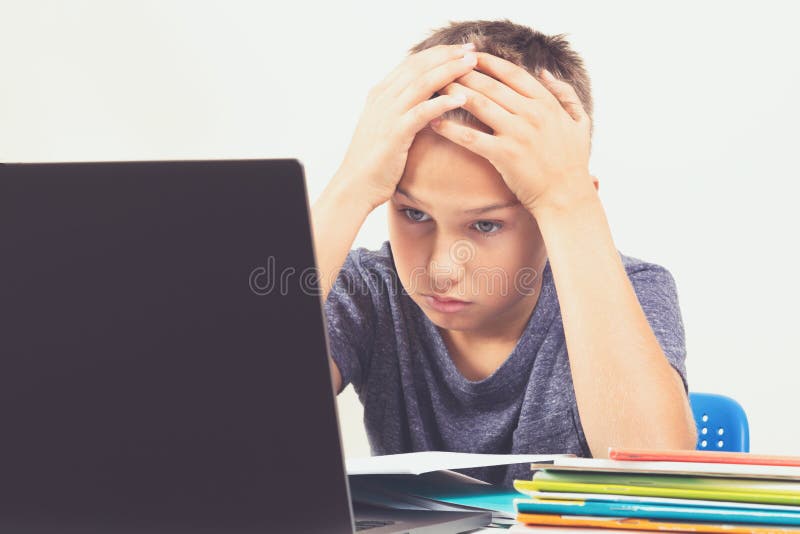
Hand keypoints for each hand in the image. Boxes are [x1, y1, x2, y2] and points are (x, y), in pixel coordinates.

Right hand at [337, 43, 478, 209]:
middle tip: (473, 49)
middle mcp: (383, 98)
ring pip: (423, 83)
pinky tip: (462, 97)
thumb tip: (425, 100)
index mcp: (381, 93)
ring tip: (472, 64)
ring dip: (450, 71)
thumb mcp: (385, 126)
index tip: (462, 49)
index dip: (439, 53)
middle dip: (448, 55)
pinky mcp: (395, 133)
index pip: (413, 63)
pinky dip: (442, 102)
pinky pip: (422, 112)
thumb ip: (401, 109)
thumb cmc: (375, 161)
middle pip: (420, 67)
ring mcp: (388, 114)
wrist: (355, 185)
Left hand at [429, 52, 594, 214]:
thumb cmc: (573, 162)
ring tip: (435, 89)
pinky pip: (471, 137)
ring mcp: (518, 133)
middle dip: (464, 74)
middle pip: (491, 85)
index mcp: (547, 103)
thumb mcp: (580, 122)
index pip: (513, 73)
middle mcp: (532, 113)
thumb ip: (566, 94)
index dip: (489, 62)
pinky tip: (434, 122)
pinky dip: (451, 128)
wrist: (567, 196)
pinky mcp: (505, 154)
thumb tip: (544, 73)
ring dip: (454, 94)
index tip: (471, 57)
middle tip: (444, 69)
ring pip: (479, 105)